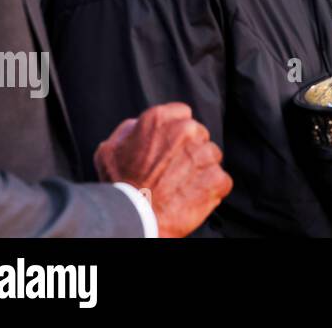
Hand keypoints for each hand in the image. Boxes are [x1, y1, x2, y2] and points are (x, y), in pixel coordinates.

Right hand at [94, 102, 232, 237]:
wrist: (134, 218)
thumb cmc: (119, 185)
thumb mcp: (110, 149)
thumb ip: (129, 129)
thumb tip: (139, 124)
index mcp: (160, 118)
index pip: (182, 114)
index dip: (176, 133)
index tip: (169, 147)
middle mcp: (186, 130)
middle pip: (199, 135)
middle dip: (190, 150)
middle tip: (173, 170)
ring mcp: (204, 153)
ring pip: (212, 156)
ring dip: (201, 169)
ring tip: (180, 185)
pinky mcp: (217, 177)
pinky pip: (221, 179)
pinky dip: (210, 189)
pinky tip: (191, 196)